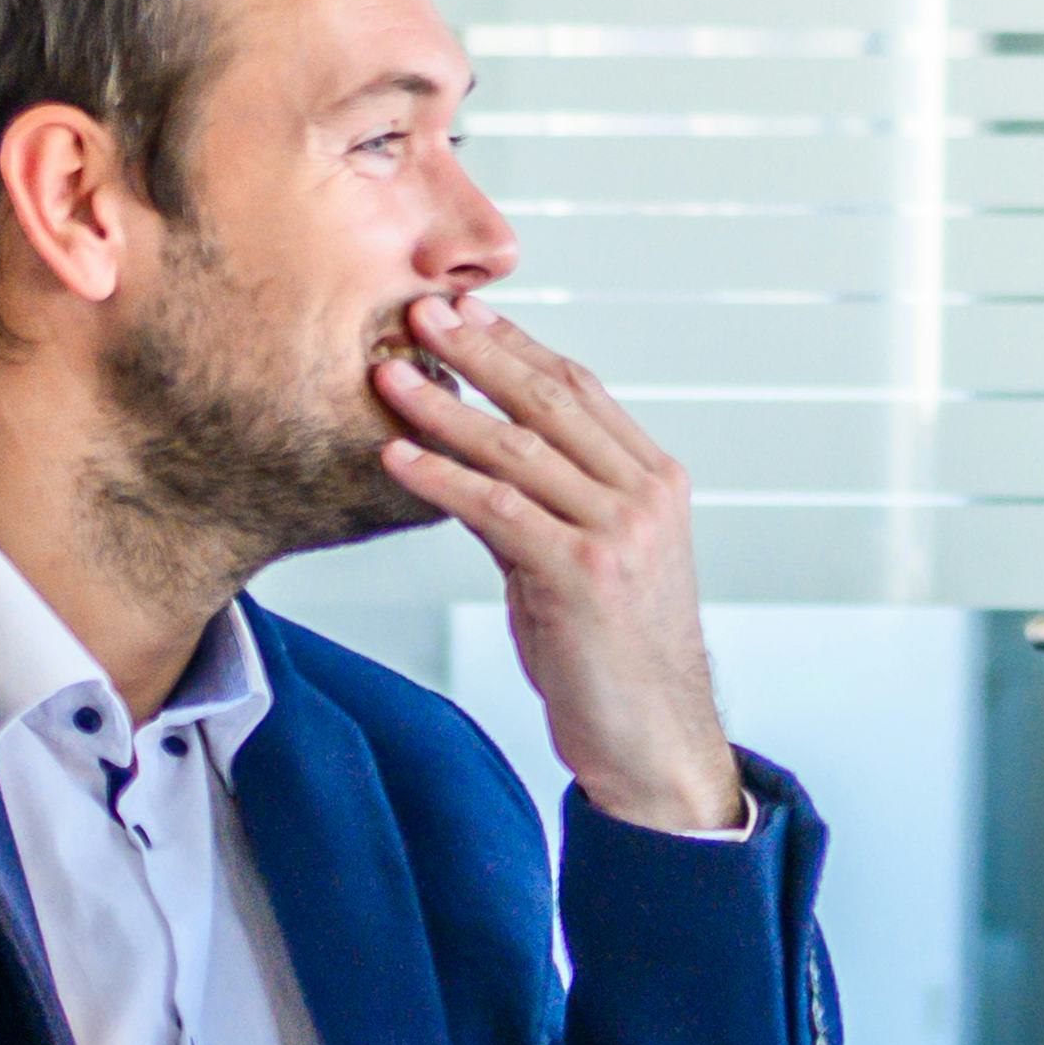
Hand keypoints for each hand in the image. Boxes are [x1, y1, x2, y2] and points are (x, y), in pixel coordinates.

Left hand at [374, 290, 742, 833]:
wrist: (652, 733)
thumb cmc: (615, 652)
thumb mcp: (588, 558)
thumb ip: (543, 501)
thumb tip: (469, 454)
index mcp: (655, 480)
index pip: (579, 389)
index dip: (516, 344)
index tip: (463, 311)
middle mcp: (644, 495)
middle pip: (549, 401)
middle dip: (477, 351)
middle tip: (418, 313)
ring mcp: (618, 531)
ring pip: (518, 448)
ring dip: (444, 406)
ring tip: (388, 376)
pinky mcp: (582, 572)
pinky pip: (498, 509)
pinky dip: (442, 478)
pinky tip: (398, 457)